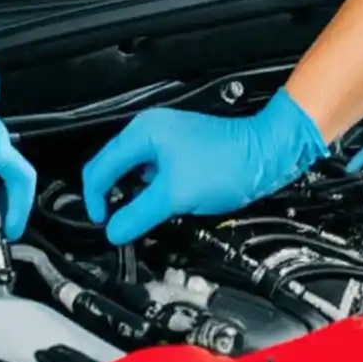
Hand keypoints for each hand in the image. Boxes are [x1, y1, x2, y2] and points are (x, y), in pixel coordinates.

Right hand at [81, 89, 327, 244]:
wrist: (267, 154)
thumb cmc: (230, 163)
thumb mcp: (176, 196)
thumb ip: (139, 214)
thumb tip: (115, 231)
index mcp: (143, 133)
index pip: (99, 168)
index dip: (95, 199)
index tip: (103, 221)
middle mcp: (150, 130)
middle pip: (112, 167)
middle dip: (111, 196)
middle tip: (117, 221)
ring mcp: (166, 138)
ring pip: (133, 171)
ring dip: (132, 194)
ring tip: (139, 214)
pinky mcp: (180, 149)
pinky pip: (152, 171)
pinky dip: (150, 189)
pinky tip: (160, 203)